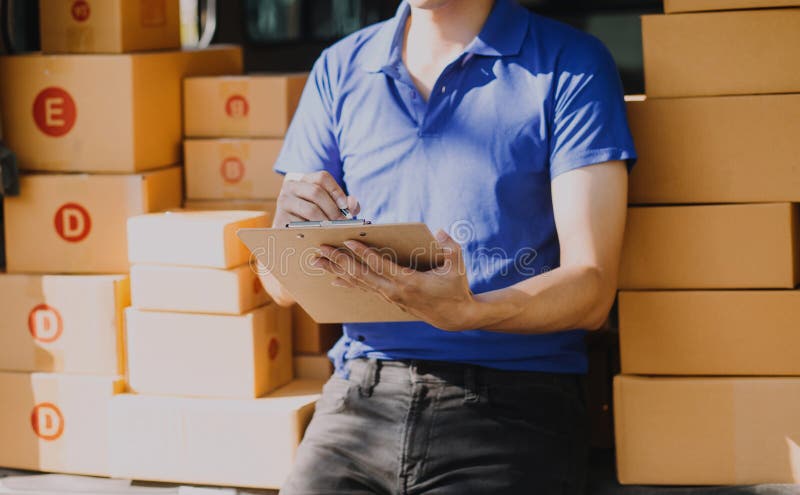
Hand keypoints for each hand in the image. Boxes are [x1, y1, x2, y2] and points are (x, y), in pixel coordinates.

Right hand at [273, 171, 359, 226]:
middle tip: (341, 222)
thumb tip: (352, 204)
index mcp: (305, 180)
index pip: (322, 177)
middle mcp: (291, 186)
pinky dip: (314, 230)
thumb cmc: (313, 218)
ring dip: (326, 221)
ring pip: (310, 209)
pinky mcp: (280, 218)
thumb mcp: (328, 207)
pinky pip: (302, 224)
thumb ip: (344, 204)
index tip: (345, 206)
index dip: (336, 191)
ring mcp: (284, 201)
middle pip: (316, 192)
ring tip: (333, 229)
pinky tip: (320, 235)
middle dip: (332, 209)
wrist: (289, 233)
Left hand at [312, 230, 482, 330]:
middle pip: (362, 275)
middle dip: (340, 261)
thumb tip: (440, 232)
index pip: (382, 266)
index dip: (366, 253)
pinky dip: (348, 282)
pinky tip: (334, 277)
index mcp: (410, 282)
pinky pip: (364, 289)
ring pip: (358, 283)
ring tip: (318, 261)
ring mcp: (389, 297)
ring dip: (337, 271)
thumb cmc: (455, 288)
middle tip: (321, 250)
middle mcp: (395, 291)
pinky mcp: (388, 298)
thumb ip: (451, 248)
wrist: (453, 317)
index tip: (350, 241)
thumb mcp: (458, 266)